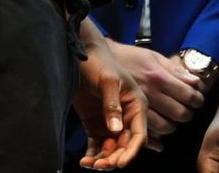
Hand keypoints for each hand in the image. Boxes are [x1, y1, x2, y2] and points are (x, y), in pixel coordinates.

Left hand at [74, 26, 147, 168]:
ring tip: (90, 164)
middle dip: (115, 158)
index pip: (139, 134)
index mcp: (136, 106)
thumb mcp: (108, 81)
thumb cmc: (99, 63)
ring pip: (111, 149)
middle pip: (125, 145)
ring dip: (103, 160)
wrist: (79, 56)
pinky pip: (97, 146)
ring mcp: (111, 122)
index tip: (120, 163)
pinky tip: (84, 161)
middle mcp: (126, 117)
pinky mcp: (96, 125)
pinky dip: (92, 156)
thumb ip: (112, 105)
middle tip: (101, 166)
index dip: (131, 151)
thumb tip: (115, 130)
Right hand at [106, 42, 204, 143]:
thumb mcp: (153, 56)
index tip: (198, 100)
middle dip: (188, 114)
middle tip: (187, 110)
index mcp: (157, 77)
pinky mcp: (126, 117)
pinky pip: (147, 133)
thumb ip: (175, 69)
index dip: (198, 100)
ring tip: (172, 118)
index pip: (188, 95)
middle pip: (179, 114)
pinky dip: (156, 136)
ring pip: (165, 127)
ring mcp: (137, 107)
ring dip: (173, 125)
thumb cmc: (130, 57)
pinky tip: (158, 128)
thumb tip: (196, 82)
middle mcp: (149, 93)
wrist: (100, 60)